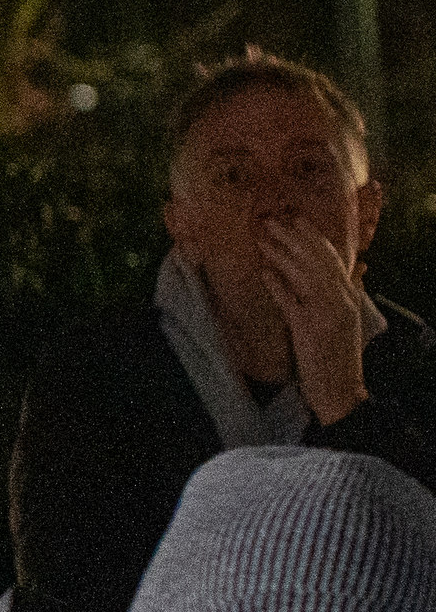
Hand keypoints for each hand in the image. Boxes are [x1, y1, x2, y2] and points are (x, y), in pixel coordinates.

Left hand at [259, 220, 373, 423]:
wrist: (339, 391)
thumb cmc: (333, 357)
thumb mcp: (337, 322)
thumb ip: (333, 297)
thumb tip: (332, 274)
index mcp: (349, 297)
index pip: (332, 259)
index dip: (312, 237)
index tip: (294, 219)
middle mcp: (342, 302)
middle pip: (318, 262)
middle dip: (295, 238)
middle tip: (271, 220)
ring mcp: (327, 315)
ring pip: (306, 276)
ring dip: (284, 255)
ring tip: (263, 239)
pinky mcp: (311, 331)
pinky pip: (293, 303)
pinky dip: (279, 286)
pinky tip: (264, 273)